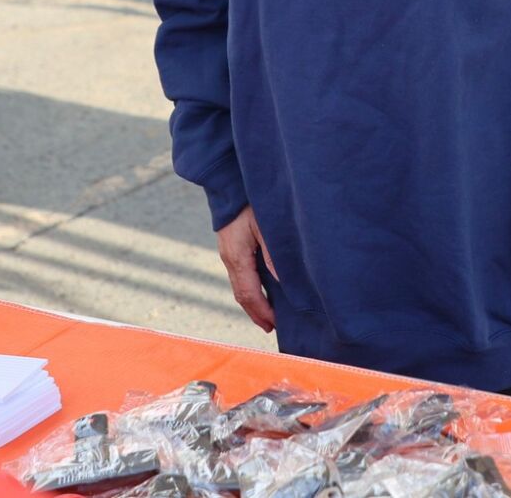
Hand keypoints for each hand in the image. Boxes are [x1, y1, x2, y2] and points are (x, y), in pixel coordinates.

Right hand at [216, 205, 277, 332]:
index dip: (262, 311)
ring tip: (267, 314)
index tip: (274, 325)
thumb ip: (273, 253)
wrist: (229, 183)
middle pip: (241, 294)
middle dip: (256, 312)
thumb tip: (282, 281)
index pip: (249, 293)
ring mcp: (228, 253)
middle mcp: (229, 258)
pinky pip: (240, 274)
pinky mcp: (231, 247)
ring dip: (253, 302)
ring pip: (239, 285)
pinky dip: (250, 288)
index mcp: (237, 256)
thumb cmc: (250, 201)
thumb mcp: (266, 225)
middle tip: (270, 327)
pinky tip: (261, 290)